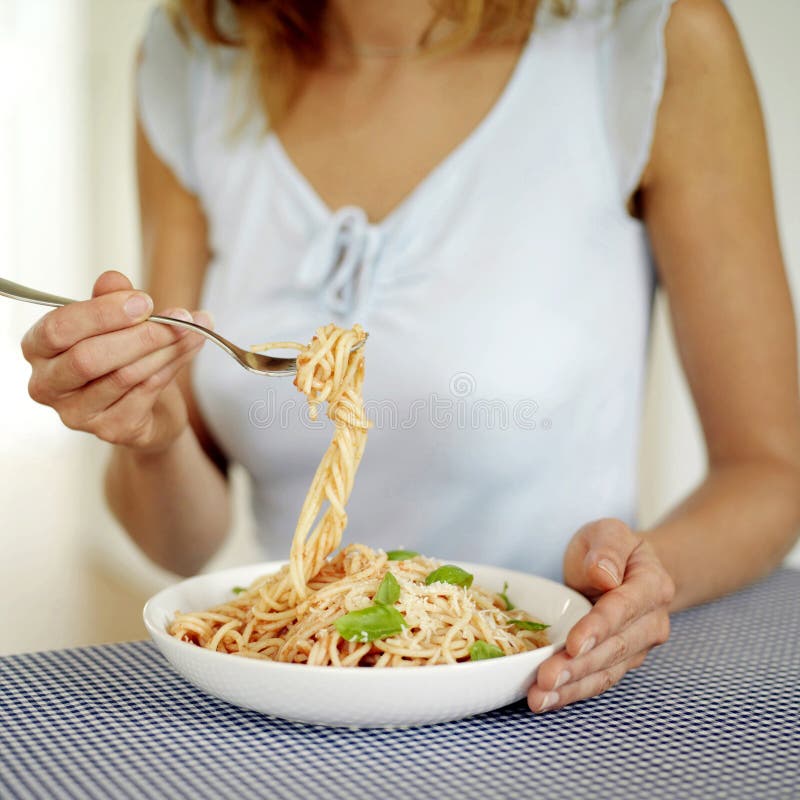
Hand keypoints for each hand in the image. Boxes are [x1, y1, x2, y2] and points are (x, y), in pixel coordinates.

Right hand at [22, 270, 210, 454]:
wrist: (149, 409)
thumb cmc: (122, 358)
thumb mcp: (116, 323)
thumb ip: (110, 300)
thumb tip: (114, 279)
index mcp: (39, 348)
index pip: (59, 329)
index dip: (103, 313)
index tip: (145, 301)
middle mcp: (48, 385)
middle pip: (89, 358)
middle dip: (140, 335)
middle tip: (179, 318)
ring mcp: (77, 414)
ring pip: (124, 375)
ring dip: (166, 348)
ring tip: (194, 328)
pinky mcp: (111, 430)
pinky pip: (146, 392)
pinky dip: (174, 366)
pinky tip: (191, 348)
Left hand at [528, 518, 673, 712]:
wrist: (626, 569)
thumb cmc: (611, 549)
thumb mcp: (607, 532)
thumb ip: (607, 549)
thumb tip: (603, 575)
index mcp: (652, 585)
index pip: (623, 609)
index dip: (598, 627)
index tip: (573, 644)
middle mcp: (651, 621)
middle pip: (614, 648)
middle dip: (578, 666)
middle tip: (545, 679)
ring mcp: (638, 646)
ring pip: (605, 671)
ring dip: (572, 687)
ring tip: (539, 698)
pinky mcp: (620, 662)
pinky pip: (598, 680)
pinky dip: (572, 692)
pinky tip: (547, 700)